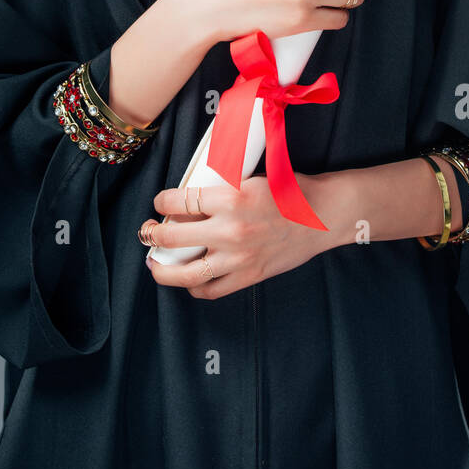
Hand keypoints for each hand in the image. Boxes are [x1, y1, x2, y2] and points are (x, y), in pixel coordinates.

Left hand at [140, 177, 334, 299]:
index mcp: (230, 197)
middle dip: (152, 235)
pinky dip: (194, 287)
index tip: (159, 203)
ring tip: (154, 263)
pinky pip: (212, 289)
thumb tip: (188, 199)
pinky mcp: (249, 275)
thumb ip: (220, 188)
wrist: (322, 216)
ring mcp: (239, 257)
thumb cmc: (289, 192)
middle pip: (172, 237)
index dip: (161, 202)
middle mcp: (230, 229)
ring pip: (187, 273)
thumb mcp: (249, 178)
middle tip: (147, 232)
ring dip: (163, 270)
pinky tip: (188, 280)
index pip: (179, 201)